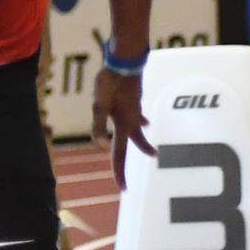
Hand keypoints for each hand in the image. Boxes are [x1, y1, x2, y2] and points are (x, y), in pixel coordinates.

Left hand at [93, 64, 155, 189]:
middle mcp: (132, 120)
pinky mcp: (136, 100)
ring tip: (151, 151)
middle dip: (130, 162)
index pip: (120, 153)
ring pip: (138, 131)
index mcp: (123, 124)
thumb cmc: (110, 82)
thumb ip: (98, 125)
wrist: (126, 60)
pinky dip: (141, 123)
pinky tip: (144, 120)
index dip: (119, 171)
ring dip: (141, 143)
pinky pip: (139, 117)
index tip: (123, 188)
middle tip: (130, 179)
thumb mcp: (99, 104)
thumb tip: (99, 146)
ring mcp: (135, 110)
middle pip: (132, 146)